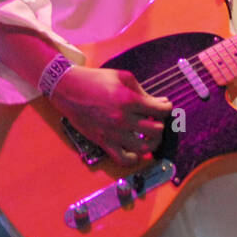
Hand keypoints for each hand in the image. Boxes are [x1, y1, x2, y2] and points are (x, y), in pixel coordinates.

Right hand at [47, 66, 172, 165]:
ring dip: (152, 142)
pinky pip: (124, 159)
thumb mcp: (123, 77)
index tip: (164, 106)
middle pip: (156, 130)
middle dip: (161, 124)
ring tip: (150, 135)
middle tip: (156, 119)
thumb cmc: (95, 80)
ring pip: (144, 148)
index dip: (167, 108)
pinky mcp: (103, 142)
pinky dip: (134, 158)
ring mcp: (113, 133)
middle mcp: (122, 119)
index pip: (161, 111)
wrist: (69, 89)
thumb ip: (143, 91)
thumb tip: (159, 102)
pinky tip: (136, 149)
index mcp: (129, 100)